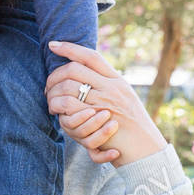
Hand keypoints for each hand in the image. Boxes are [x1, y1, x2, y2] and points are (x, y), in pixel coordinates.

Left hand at [45, 41, 166, 165]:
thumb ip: (108, 87)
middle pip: (74, 69)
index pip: (91, 57)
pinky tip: (55, 111)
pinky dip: (58, 106)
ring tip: (50, 99)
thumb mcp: (125, 100)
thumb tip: (86, 77)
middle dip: (55, 75)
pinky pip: (70, 105)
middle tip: (48, 85)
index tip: (53, 45)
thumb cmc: (133, 128)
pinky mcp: (96, 119)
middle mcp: (111, 87)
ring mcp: (104, 102)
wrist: (145, 149)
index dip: (70, 48)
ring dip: (54, 92)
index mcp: (117, 81)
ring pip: (68, 86)